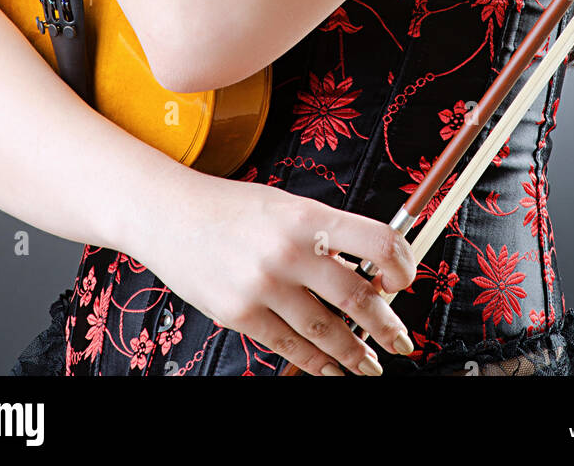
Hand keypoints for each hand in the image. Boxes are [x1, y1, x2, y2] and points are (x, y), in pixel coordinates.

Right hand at [145, 170, 416, 376]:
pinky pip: (289, 345)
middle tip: (400, 340)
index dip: (401, 265)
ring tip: (370, 364)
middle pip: (357, 297)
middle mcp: (289, 250)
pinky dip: (316, 362)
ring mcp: (264, 285)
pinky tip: (330, 368)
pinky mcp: (240, 314)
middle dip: (386, 326)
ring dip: (354, 354)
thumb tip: (366, 268)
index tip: (404, 281)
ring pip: (326, 331)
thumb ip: (324, 232)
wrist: (169, 215)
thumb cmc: (230, 207)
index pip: (376, 241)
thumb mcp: (286, 204)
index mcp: (307, 216)